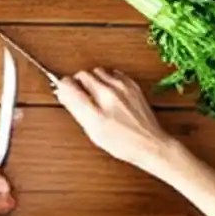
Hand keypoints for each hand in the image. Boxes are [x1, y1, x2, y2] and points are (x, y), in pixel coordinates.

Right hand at [55, 68, 172, 171]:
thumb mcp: (93, 130)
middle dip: (79, 83)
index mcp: (97, 106)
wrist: (151, 144)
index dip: (64, 86)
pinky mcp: (133, 85)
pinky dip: (108, 80)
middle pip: (84, 74)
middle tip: (80, 95)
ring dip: (94, 80)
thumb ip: (76, 108)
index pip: (70, 84)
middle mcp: (110, 92)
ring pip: (99, 71)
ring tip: (96, 95)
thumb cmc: (123, 142)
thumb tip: (63, 92)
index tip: (64, 91)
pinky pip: (114, 74)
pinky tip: (109, 94)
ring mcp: (123, 87)